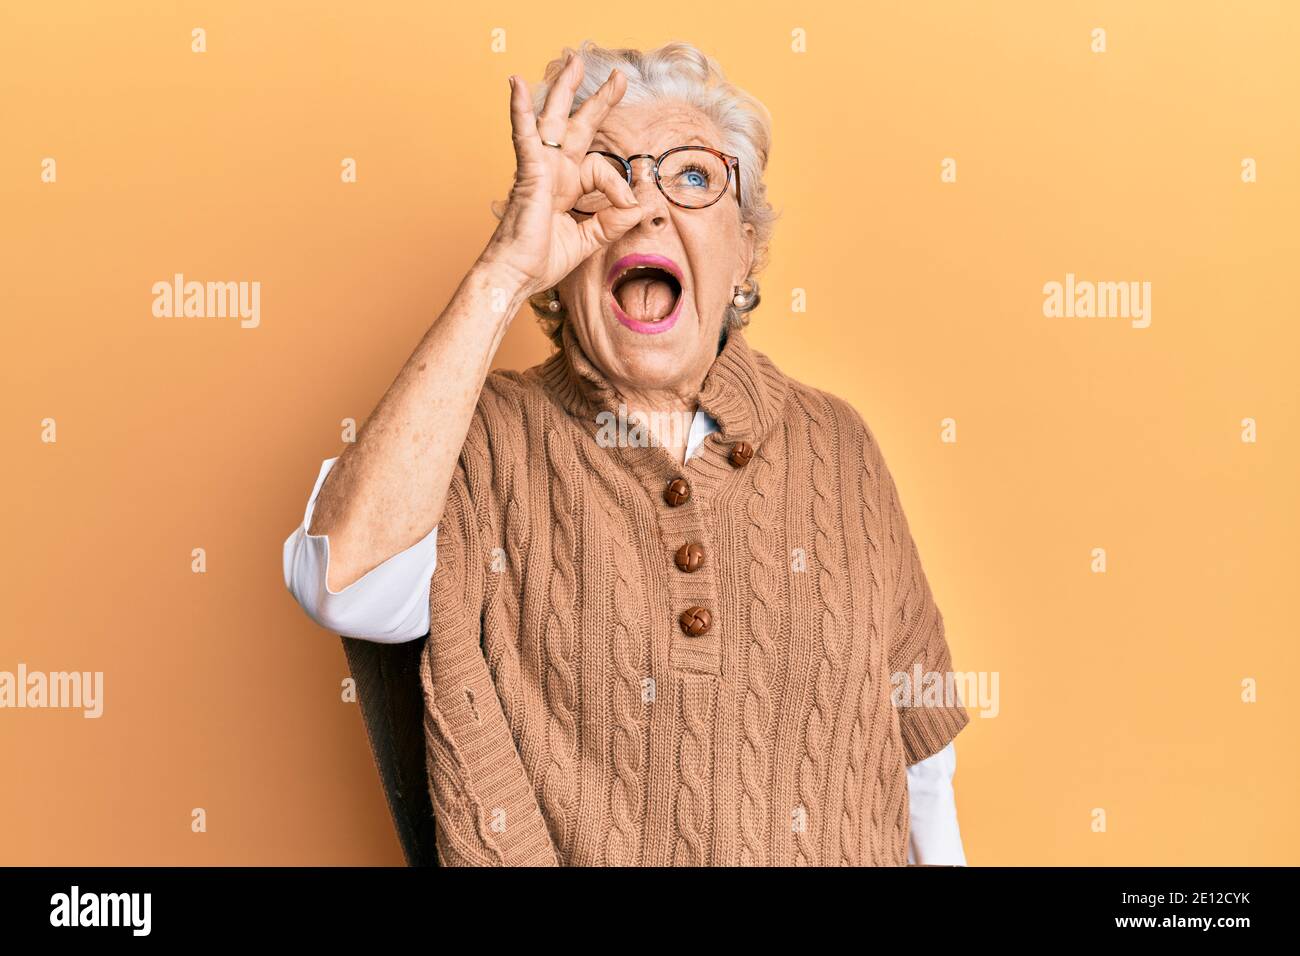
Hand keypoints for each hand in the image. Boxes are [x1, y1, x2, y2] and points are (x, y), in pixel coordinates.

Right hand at [477, 53, 642, 295]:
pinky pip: (525, 135)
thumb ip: (613, 221)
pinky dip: (521, 110)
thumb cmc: (541, 260)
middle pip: (578, 125)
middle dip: (598, 100)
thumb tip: (639, 205)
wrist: (516, 276)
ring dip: (564, 89)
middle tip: (618, 77)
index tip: (630, 206)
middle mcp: (554, 171)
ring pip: (554, 120)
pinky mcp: (528, 172)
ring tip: (572, 61)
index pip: (602, 169)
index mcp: (567, 185)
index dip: (620, 186)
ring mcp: (540, 168)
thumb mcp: (589, 240)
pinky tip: (517, 84)